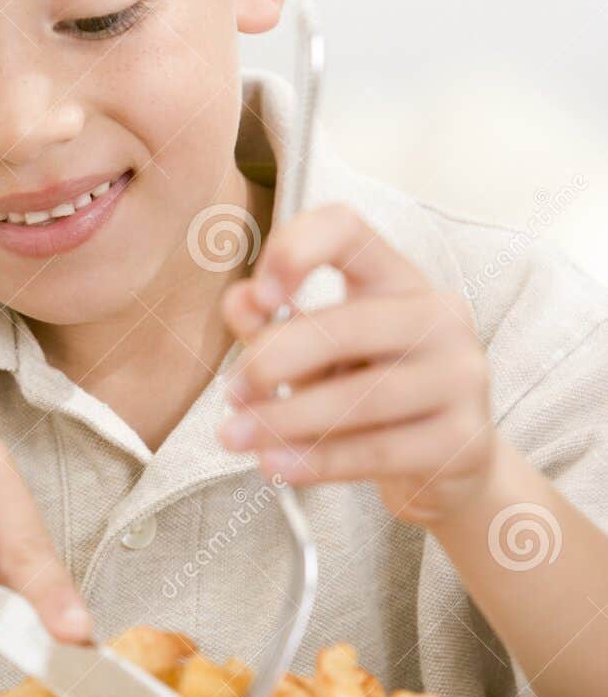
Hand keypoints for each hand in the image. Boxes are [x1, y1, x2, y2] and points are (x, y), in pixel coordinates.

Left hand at [218, 203, 498, 524]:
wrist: (447, 467)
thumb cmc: (367, 394)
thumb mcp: (315, 357)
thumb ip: (274, 328)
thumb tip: (239, 300)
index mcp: (398, 278)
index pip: (347, 229)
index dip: (296, 250)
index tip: (259, 295)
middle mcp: (440, 316)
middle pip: (348, 324)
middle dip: (276, 359)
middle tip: (231, 393)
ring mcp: (461, 377)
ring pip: (362, 397)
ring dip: (285, 419)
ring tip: (234, 436)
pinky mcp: (464, 441)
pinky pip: (379, 451)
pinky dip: (318, 461)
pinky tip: (274, 466)